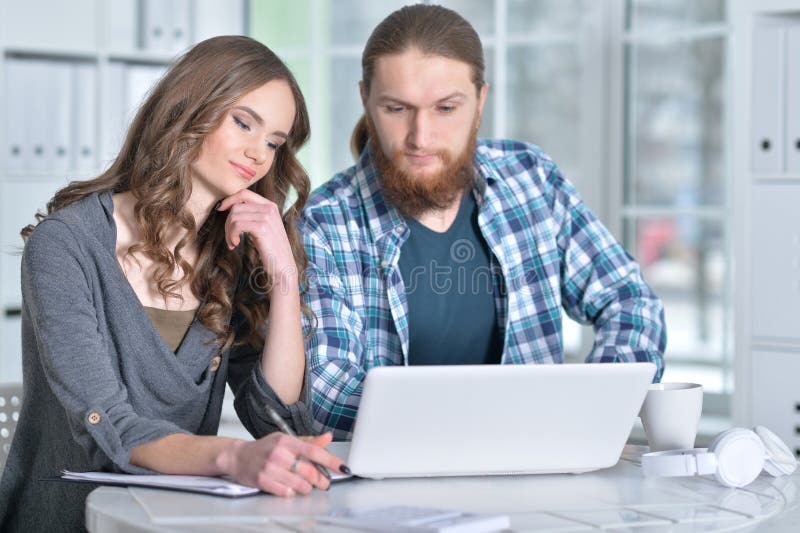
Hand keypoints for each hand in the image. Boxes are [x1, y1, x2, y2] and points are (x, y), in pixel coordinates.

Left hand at [217, 189, 296, 282]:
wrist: (282, 266)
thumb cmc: (271, 249)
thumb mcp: (264, 227)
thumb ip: (253, 214)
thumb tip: (230, 206)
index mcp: (270, 205)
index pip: (244, 193)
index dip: (230, 199)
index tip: (221, 209)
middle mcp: (269, 208)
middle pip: (236, 206)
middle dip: (227, 222)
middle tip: (230, 237)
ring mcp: (266, 217)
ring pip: (234, 216)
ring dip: (228, 231)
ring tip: (233, 243)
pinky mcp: (262, 228)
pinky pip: (237, 225)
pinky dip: (231, 235)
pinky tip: (235, 244)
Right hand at [218, 432, 344, 495]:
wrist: (238, 456)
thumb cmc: (265, 448)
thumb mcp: (286, 440)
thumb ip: (308, 441)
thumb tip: (328, 438)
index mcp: (287, 441)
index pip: (314, 451)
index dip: (331, 461)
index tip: (343, 468)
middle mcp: (279, 453)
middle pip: (309, 471)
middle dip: (321, 480)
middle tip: (324, 482)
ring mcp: (270, 468)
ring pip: (300, 484)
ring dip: (307, 488)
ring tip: (306, 485)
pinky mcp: (262, 481)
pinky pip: (286, 492)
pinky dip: (292, 492)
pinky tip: (290, 487)